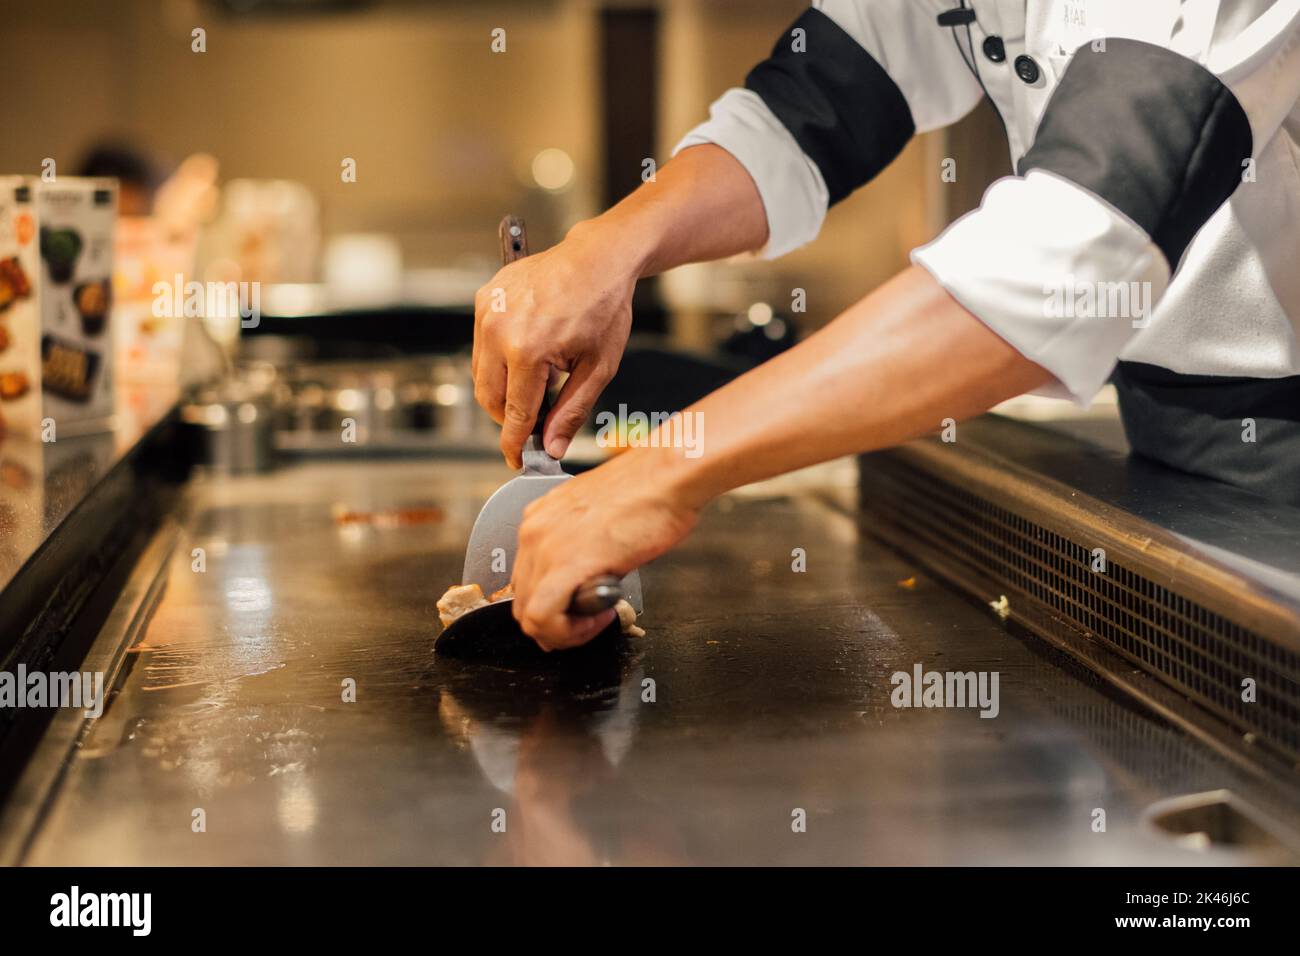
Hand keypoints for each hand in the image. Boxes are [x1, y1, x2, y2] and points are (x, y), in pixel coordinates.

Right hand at [473, 223, 638, 468]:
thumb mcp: (598, 368)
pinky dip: (500, 359)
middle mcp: (498, 331)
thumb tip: (551, 448)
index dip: (515, 444)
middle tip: (538, 419)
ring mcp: (486, 312)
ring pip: (481, 375)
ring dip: (504, 389)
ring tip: (542, 378)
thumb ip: (571, 411)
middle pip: (489, 399)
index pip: (514, 414)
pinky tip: (531, 351)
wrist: (598, 258)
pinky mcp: (483, 300)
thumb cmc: (605, 307)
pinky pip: (481, 345)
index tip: (518, 461)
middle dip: (510, 417)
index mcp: (528, 351)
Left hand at [510, 452, 699, 650]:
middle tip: (587, 622)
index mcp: (541, 517)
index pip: (526, 579)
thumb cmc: (648, 491)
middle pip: (522, 600)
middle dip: (555, 623)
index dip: (552, 604)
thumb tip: (586, 578)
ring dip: (563, 630)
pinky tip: (598, 618)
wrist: (669, 477)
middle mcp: (535, 530)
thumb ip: (583, 548)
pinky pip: (544, 617)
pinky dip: (569, 631)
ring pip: (528, 615)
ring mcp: (545, 547)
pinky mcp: (566, 564)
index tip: (578, 609)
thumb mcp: (600, 519)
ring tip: (595, 620)